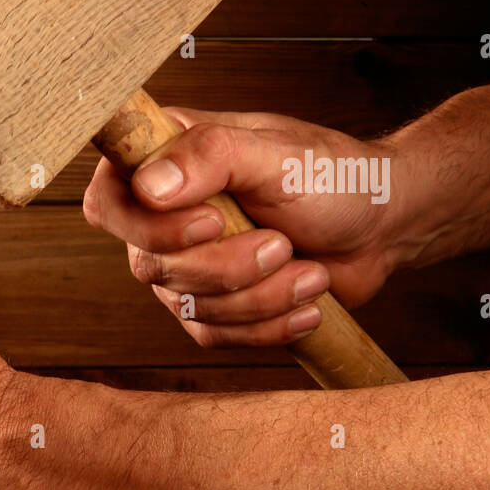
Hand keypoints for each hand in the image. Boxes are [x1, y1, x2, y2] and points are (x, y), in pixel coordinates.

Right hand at [83, 109, 402, 347]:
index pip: (108, 200)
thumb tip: (148, 186)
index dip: (145, 225)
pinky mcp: (210, 307)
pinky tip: (305, 302)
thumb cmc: (333, 177)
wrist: (381, 226)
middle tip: (281, 244)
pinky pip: (211, 335)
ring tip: (308, 271)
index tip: (210, 222)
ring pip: (185, 305)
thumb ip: (210, 156)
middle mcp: (161, 215)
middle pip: (149, 263)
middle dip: (225, 267)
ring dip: (257, 296)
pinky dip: (265, 326)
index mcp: (164, 160)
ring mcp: (183, 264)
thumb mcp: (278, 154)